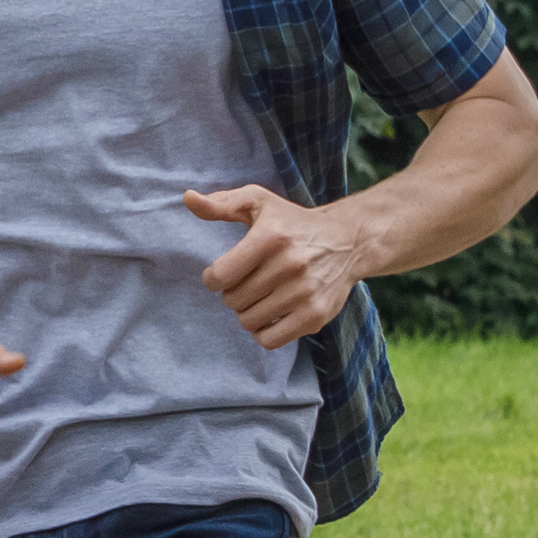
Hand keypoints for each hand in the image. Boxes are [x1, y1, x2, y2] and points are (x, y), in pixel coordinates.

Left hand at [184, 182, 372, 349]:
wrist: (349, 241)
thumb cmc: (292, 222)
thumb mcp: (258, 203)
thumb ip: (220, 203)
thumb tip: (187, 198)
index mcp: (270, 238)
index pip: (219, 276)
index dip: (213, 278)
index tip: (224, 273)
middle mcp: (290, 265)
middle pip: (233, 301)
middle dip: (233, 294)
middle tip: (248, 282)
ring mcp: (305, 292)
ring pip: (248, 322)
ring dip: (247, 313)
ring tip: (259, 297)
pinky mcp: (316, 315)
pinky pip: (270, 340)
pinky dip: (263, 332)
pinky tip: (270, 315)